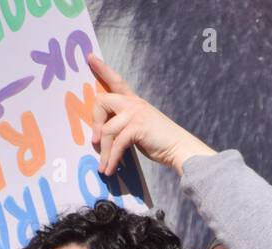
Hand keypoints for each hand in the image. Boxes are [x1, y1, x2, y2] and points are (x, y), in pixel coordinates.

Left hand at [88, 54, 215, 175]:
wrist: (181, 149)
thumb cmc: (162, 141)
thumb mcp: (141, 127)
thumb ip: (125, 124)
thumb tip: (104, 137)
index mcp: (135, 101)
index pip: (116, 81)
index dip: (102, 69)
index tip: (90, 57)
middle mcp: (134, 103)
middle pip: (102, 101)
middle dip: (94, 123)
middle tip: (95, 143)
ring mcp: (135, 113)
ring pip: (108, 130)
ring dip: (104, 152)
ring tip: (103, 167)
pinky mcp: (137, 127)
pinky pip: (117, 143)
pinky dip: (112, 159)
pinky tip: (110, 169)